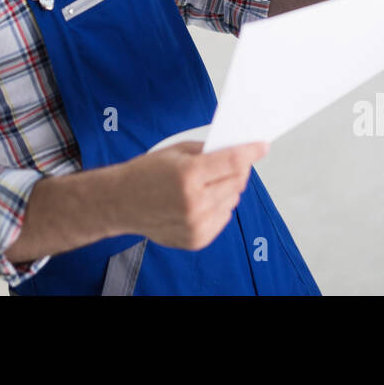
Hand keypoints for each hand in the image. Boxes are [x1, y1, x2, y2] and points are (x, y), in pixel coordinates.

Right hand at [116, 141, 266, 249]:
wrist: (121, 203)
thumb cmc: (144, 174)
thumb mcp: (175, 151)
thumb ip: (207, 150)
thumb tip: (235, 150)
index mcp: (188, 175)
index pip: (233, 161)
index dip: (251, 151)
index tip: (262, 146)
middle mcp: (195, 202)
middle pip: (237, 181)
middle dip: (237, 169)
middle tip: (228, 162)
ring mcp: (197, 224)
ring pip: (233, 200)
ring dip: (227, 188)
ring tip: (206, 184)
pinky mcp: (197, 238)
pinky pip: (224, 217)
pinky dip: (219, 206)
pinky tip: (201, 200)